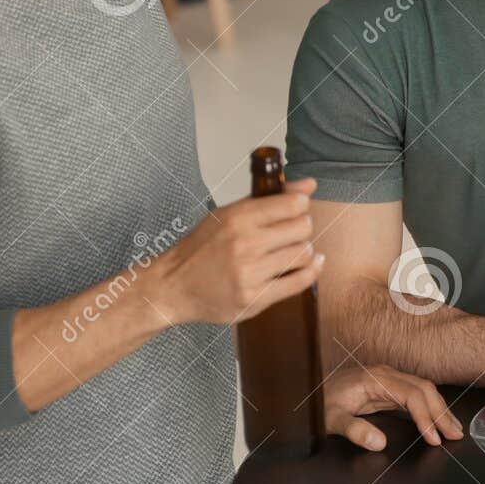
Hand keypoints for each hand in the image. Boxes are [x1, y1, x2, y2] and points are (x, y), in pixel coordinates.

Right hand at [151, 180, 322, 325]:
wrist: (173, 285)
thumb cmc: (201, 248)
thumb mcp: (228, 214)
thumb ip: (270, 199)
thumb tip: (309, 185)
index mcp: (238, 218)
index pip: (292, 204)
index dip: (301, 204)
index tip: (297, 208)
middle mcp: (245, 244)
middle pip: (303, 228)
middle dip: (302, 227)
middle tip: (292, 232)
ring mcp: (250, 273)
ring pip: (304, 254)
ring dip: (303, 251)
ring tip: (291, 250)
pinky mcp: (255, 299)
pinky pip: (299, 282)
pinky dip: (311, 272)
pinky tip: (309, 265)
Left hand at [325, 364, 463, 450]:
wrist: (308, 391)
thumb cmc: (320, 404)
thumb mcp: (331, 420)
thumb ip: (354, 430)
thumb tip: (379, 443)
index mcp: (375, 378)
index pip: (411, 395)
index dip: (425, 417)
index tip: (433, 438)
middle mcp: (386, 375)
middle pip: (424, 389)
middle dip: (441, 413)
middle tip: (455, 436)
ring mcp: (388, 379)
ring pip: (423, 390)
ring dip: (440, 410)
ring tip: (454, 430)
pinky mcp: (388, 387)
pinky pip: (415, 395)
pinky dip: (430, 408)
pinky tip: (437, 421)